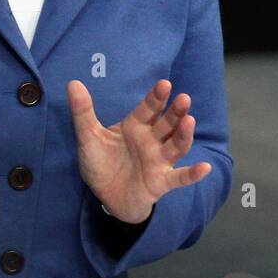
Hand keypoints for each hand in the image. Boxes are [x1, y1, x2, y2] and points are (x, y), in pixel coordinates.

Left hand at [67, 79, 212, 223]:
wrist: (105, 195)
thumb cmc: (100, 162)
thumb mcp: (88, 136)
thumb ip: (82, 111)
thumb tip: (72, 83)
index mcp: (135, 127)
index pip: (148, 109)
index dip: (156, 98)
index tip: (164, 84)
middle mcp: (151, 141)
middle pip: (167, 124)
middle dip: (175, 112)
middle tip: (183, 98)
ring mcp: (159, 161)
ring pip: (176, 146)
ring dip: (184, 135)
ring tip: (189, 121)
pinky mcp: (161, 182)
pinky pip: (179, 178)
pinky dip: (192, 174)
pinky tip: (204, 168)